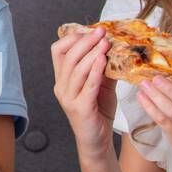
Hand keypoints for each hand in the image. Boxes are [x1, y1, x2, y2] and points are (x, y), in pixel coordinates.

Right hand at [51, 26, 117, 153]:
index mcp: (62, 79)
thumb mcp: (102, 84)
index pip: (58, 50)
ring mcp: (68, 98)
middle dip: (86, 41)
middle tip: (102, 32)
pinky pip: (87, 85)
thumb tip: (114, 46)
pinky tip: (104, 59)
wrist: (97, 141)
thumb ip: (104, 67)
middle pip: (68, 56)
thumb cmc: (98, 112)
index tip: (92, 31)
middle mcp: (61, 87)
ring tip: (106, 43)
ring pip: (77, 69)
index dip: (73, 37)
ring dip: (93, 53)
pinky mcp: (80, 108)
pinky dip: (95, 70)